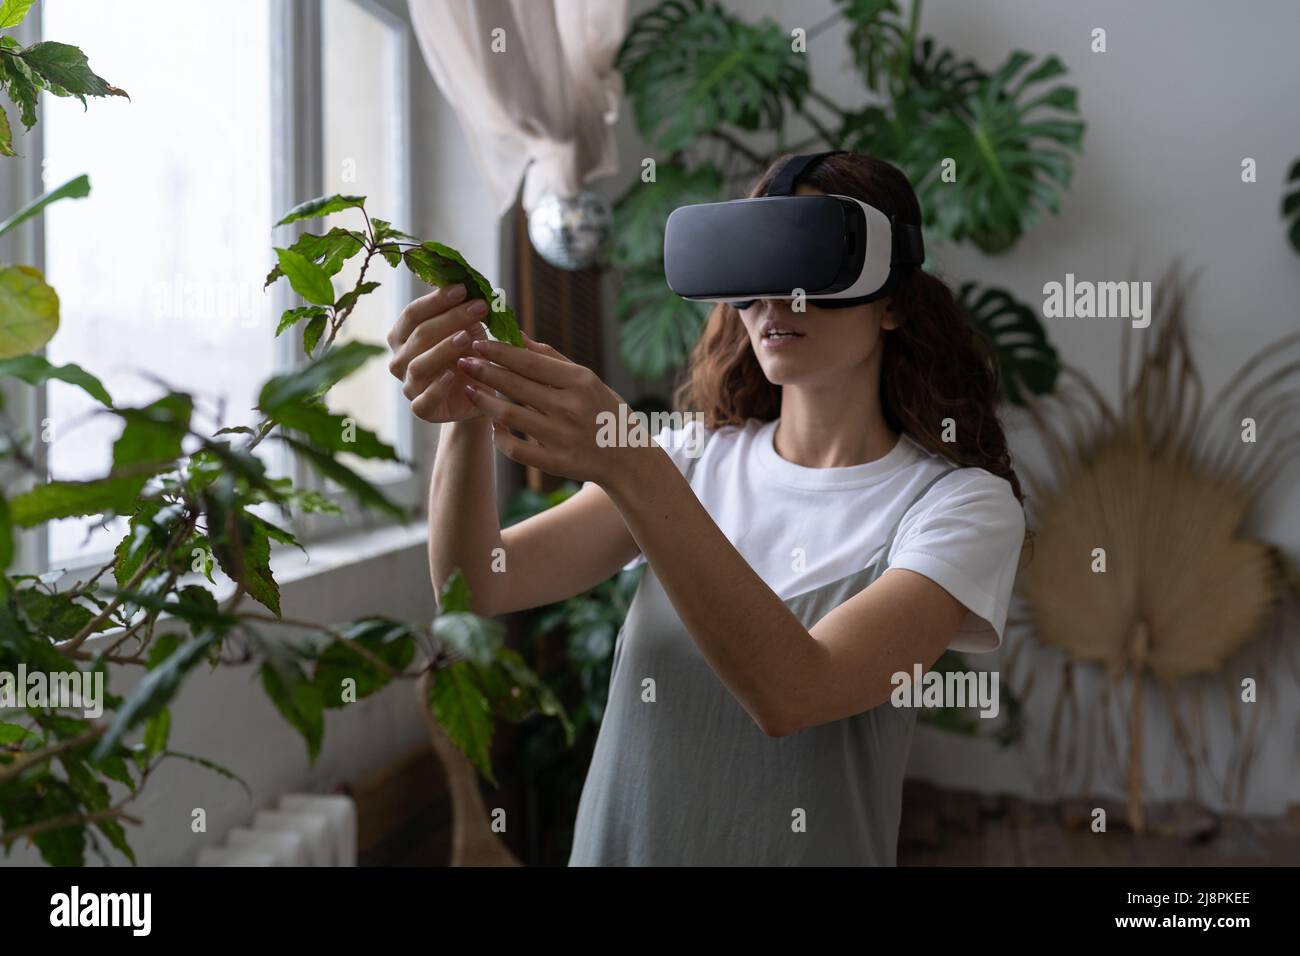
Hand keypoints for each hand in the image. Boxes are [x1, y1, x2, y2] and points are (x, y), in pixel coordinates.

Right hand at [386, 283, 489, 422]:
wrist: (479, 392)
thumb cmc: (468, 354)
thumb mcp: (468, 328)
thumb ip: (463, 309)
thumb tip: (471, 283)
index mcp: (403, 335)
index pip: (413, 313)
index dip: (437, 300)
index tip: (463, 289)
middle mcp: (400, 359)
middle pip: (419, 335)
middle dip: (450, 318)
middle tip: (478, 307)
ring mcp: (409, 385)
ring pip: (418, 365)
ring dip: (443, 349)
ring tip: (466, 338)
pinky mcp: (421, 409)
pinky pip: (423, 401)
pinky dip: (436, 388)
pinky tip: (452, 375)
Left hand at [456, 334, 636, 484]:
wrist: (628, 458)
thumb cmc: (604, 411)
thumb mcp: (587, 379)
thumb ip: (551, 358)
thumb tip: (516, 335)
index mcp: (579, 382)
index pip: (529, 361)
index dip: (498, 351)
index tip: (477, 343)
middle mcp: (570, 408)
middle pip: (515, 385)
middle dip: (484, 371)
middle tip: (463, 361)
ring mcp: (562, 437)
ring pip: (509, 415)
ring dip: (484, 401)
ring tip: (469, 389)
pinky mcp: (555, 462)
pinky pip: (515, 448)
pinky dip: (499, 435)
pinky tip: (492, 423)